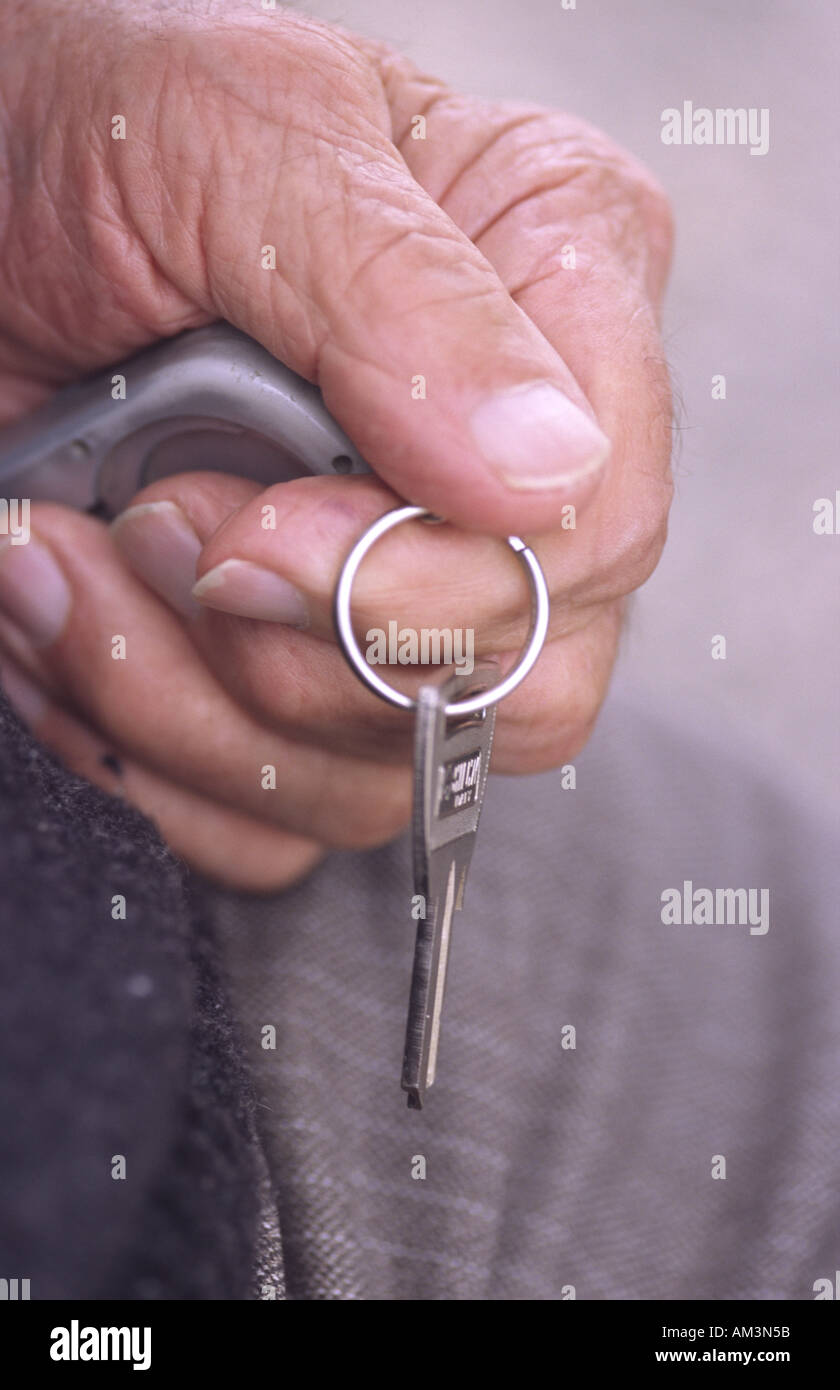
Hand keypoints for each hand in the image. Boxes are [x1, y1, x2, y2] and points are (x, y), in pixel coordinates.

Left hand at [0, 0, 673, 889]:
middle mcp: (497, 472)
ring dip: (186, 704)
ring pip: (382, 777)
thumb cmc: (107, 129)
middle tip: (161, 531)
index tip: (252, 535)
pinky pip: (278, 824)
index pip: (598, 529)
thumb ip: (406, 295)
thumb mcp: (242, 138)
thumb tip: (542, 474)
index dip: (431, 581)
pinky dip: (152, 761)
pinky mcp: (297, 676)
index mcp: (553, 303)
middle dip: (303, 653)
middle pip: (518, 688)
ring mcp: (403, 589)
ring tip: (73, 559)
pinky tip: (73, 632)